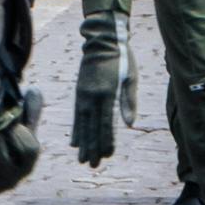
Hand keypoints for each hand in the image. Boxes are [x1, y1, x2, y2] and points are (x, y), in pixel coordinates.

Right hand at [71, 13, 134, 167]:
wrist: (102, 40)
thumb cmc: (122, 58)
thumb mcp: (130, 77)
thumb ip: (129, 101)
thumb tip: (130, 124)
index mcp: (106, 93)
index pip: (106, 122)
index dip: (106, 140)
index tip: (107, 155)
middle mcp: (92, 96)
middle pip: (91, 127)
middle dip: (92, 147)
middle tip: (92, 165)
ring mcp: (83, 95)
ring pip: (82, 124)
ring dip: (82, 143)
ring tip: (82, 159)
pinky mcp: (79, 92)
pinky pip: (77, 116)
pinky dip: (76, 129)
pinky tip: (75, 142)